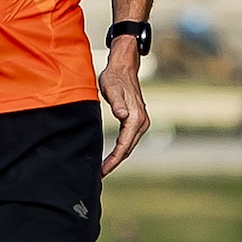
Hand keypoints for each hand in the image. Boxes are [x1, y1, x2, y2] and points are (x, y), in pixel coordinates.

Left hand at [98, 40, 150, 174]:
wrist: (124, 66)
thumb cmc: (114, 77)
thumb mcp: (111, 88)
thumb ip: (116, 103)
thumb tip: (123, 116)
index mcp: (135, 118)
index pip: (124, 145)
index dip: (113, 160)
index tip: (102, 171)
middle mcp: (142, 122)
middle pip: (128, 149)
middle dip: (114, 163)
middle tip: (99, 175)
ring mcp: (141, 122)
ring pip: (129, 145)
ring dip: (117, 158)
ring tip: (103, 169)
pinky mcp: (137, 120)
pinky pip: (128, 139)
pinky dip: (120, 149)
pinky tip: (111, 155)